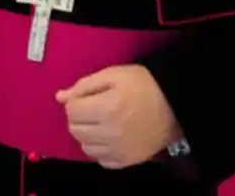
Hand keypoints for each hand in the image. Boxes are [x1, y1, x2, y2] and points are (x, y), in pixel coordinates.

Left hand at [54, 64, 182, 168]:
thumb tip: (59, 97)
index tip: (87, 97)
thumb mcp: (114, 74)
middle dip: (79, 117)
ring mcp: (118, 150)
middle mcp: (110, 133)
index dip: (76, 101)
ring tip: (101, 122)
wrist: (175, 105)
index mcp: (106, 108)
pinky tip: (109, 137)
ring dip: (87, 134)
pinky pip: (100, 160)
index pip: (72, 110)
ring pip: (85, 147)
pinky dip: (100, 149)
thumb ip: (84, 85)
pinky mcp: (127, 161)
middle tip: (93, 108)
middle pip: (75, 130)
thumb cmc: (144, 85)